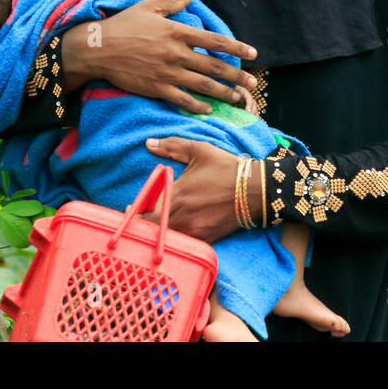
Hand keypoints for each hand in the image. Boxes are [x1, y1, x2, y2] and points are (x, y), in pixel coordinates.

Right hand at [61, 0, 257, 115]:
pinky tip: (208, 109)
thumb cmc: (124, 24)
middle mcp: (176, 53)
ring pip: (202, 86)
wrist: (97, 48)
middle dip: (237, 76)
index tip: (253, 53)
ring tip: (238, 99)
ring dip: (223, 93)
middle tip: (253, 84)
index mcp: (177, 32)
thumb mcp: (151, 6)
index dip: (236, 47)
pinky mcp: (156, 88)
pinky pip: (182, 100)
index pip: (214, 40)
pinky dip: (197, 105)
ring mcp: (167, 73)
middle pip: (214, 67)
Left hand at [141, 137, 261, 243]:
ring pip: (165, 239)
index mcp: (176, 195)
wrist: (255, 190)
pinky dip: (176, 240)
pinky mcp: (205, 240)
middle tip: (140, 218)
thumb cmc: (226, 168)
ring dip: (158, 233)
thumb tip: (148, 143)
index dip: (134, 211)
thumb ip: (171, 146)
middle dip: (143, 225)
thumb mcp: (199, 150)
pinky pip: (183, 245)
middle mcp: (181, 216)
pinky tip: (175, 232)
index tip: (132, 206)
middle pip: (150, 229)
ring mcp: (194, 231)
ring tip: (156, 225)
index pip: (143, 211)